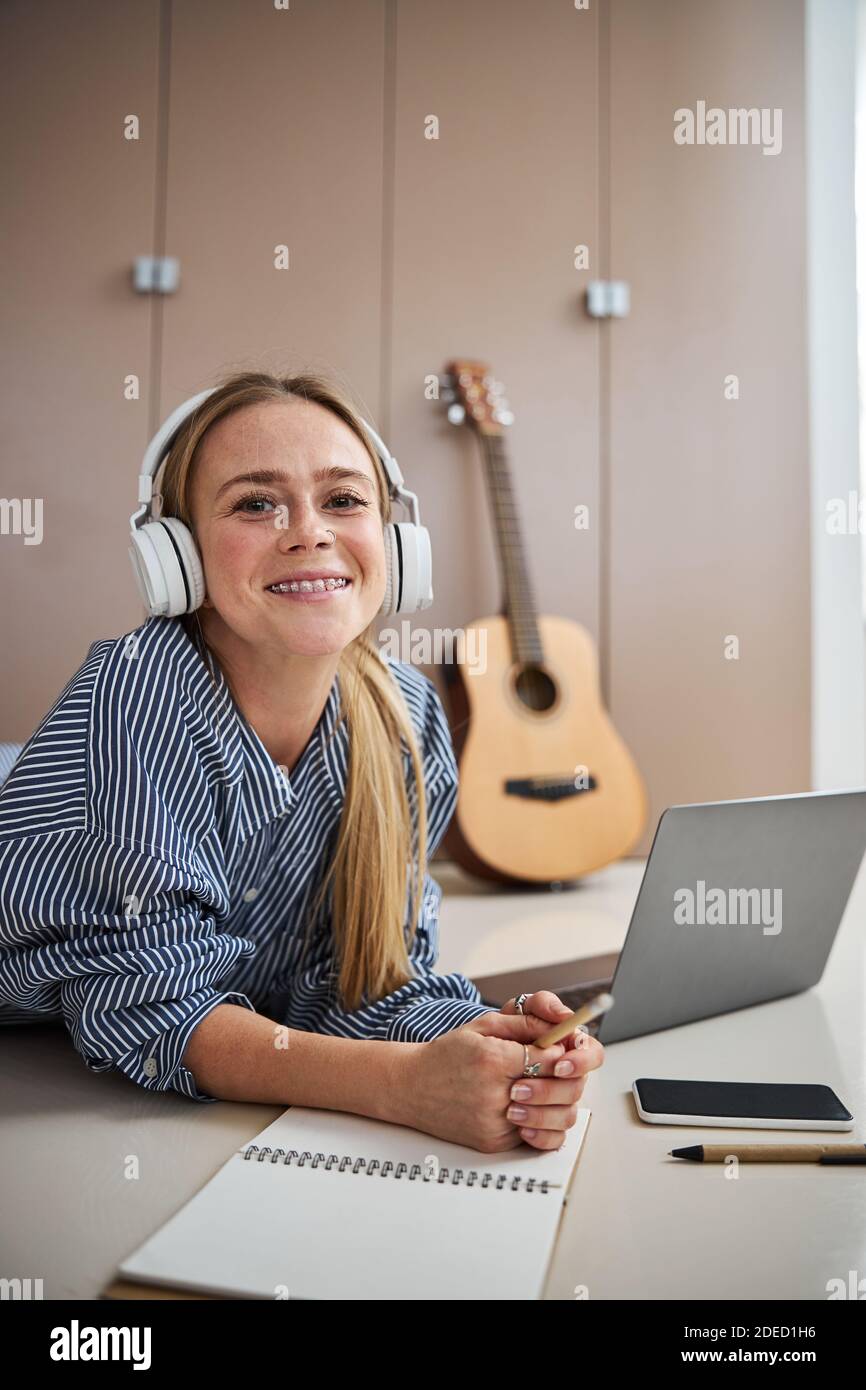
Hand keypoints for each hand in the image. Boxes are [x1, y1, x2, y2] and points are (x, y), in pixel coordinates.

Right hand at [397, 996, 602, 1153]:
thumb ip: (524, 1023)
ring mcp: (493, 1124)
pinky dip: (541, 1122)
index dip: (562, 1054)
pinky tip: (534, 1107)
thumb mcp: (483, 1027)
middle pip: (559, 1091)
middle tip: (563, 1069)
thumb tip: (562, 1028)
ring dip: (559, 1101)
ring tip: (551, 1087)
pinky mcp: (492, 1143)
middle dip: (569, 1078)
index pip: (550, 1060)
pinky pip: (534, 1136)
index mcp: (492, 1060)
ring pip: (554, 1118)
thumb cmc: (447, 1054)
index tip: (563, 1049)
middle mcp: (493, 1095)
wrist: (411, 1087)